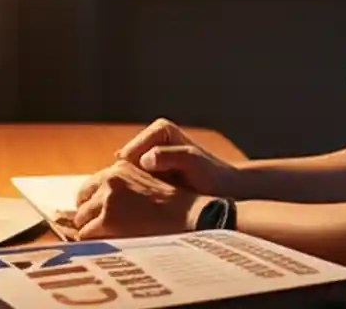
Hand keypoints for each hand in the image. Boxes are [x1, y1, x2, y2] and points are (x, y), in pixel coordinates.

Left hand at [57, 160, 208, 240]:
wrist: (194, 219)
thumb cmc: (178, 207)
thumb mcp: (152, 184)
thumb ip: (128, 187)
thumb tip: (105, 202)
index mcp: (122, 168)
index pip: (91, 185)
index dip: (93, 203)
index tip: (98, 215)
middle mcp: (112, 179)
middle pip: (82, 201)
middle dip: (88, 216)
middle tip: (99, 230)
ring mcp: (108, 200)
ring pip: (81, 219)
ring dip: (91, 230)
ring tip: (106, 240)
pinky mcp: (108, 221)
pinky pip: (85, 235)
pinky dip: (92, 243)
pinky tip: (106, 247)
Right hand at [76, 119, 238, 206]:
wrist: (225, 190)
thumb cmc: (212, 176)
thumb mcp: (193, 162)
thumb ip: (170, 156)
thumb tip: (146, 159)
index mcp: (159, 130)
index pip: (128, 154)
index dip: (125, 177)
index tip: (133, 198)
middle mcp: (150, 140)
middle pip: (121, 166)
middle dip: (120, 187)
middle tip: (122, 209)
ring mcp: (147, 158)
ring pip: (122, 178)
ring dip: (123, 196)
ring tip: (128, 214)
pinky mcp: (147, 175)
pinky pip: (130, 187)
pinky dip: (130, 200)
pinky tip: (136, 215)